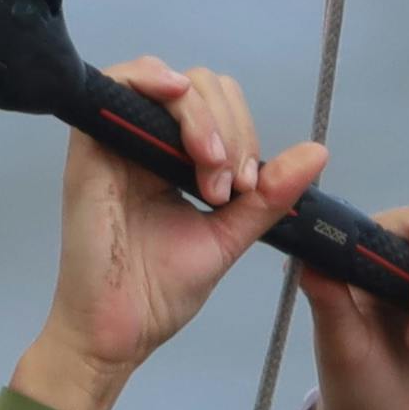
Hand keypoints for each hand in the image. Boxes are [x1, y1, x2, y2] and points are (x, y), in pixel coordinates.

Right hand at [15, 58, 322, 409]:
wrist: (118, 331)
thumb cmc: (158, 292)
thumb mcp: (228, 235)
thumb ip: (268, 196)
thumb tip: (317, 153)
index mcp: (174, 162)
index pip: (220, 109)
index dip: (243, 133)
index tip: (247, 187)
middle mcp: (144, 145)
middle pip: (201, 88)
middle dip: (231, 128)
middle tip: (228, 186)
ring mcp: (116, 142)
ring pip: (169, 82)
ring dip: (202, 116)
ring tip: (208, 165)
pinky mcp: (91, 146)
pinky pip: (119, 82)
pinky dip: (153, 78)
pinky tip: (178, 98)